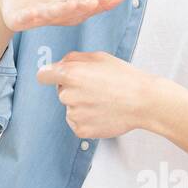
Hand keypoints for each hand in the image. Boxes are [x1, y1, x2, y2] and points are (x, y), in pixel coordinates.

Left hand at [0, 0, 127, 31]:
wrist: (15, 1)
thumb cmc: (49, 2)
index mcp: (73, 12)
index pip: (90, 5)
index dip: (103, 1)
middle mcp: (59, 17)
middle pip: (73, 11)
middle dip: (83, 6)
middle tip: (95, 2)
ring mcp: (39, 17)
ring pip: (52, 13)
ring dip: (61, 10)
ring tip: (71, 4)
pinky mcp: (20, 18)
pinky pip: (25, 17)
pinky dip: (29, 16)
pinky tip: (33, 13)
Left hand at [35, 51, 159, 139]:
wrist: (144, 102)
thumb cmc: (124, 77)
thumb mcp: (98, 57)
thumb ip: (73, 58)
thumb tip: (59, 64)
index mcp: (69, 74)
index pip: (43, 76)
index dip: (51, 75)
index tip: (56, 78)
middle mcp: (67, 95)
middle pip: (61, 92)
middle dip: (73, 90)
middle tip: (95, 89)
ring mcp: (73, 114)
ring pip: (70, 108)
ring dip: (81, 105)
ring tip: (103, 102)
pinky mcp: (81, 130)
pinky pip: (77, 123)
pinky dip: (87, 120)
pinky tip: (102, 113)